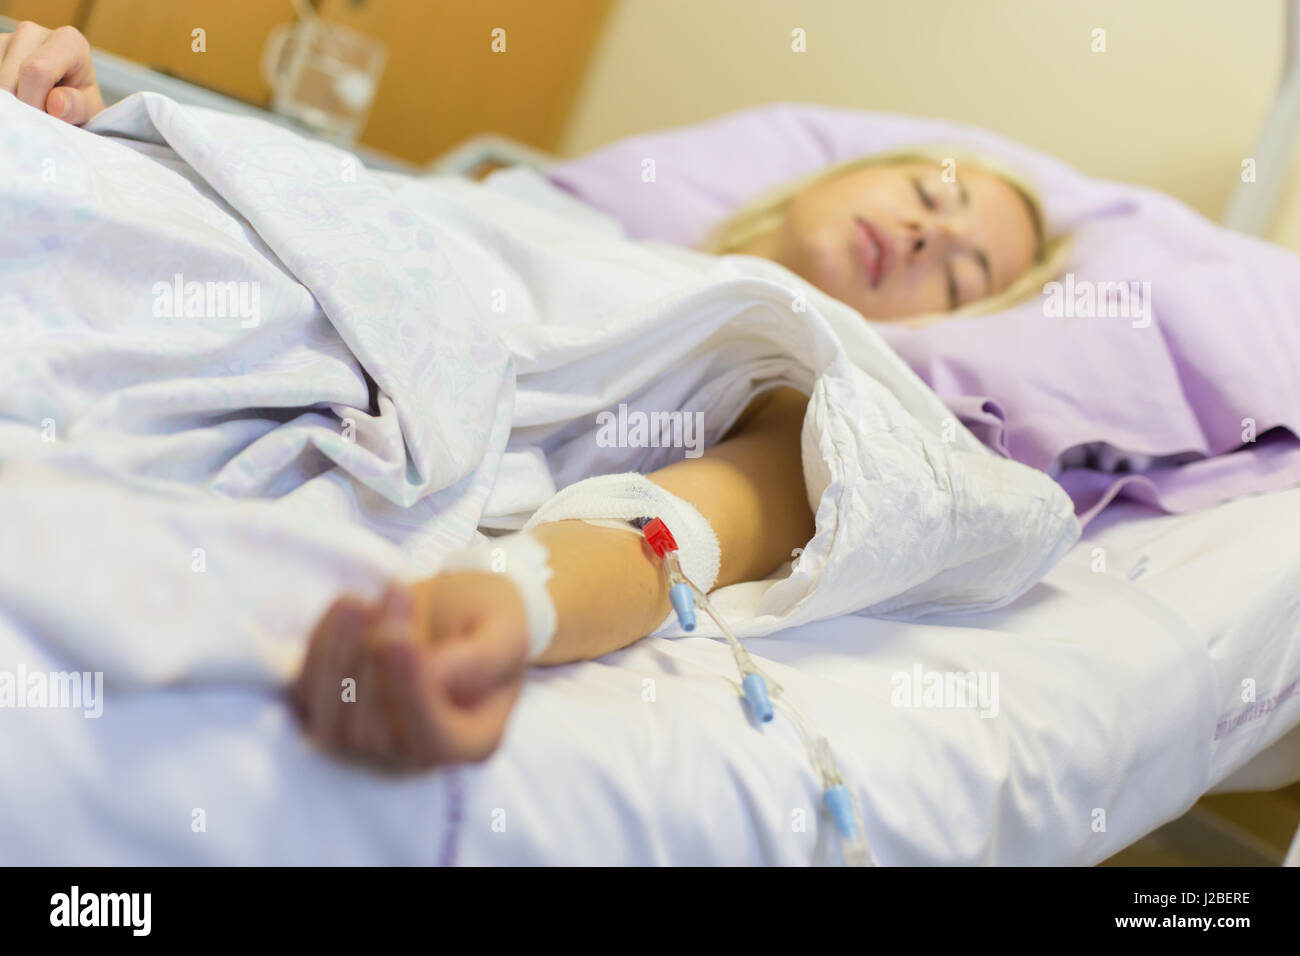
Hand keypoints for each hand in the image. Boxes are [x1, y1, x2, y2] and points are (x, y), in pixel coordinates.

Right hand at [0, 21, 104, 124]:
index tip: (44, 119)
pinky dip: (2, 98)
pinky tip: (15, 100)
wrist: (64, 98)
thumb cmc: (79, 103)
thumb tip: (56, 103)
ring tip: (29, 107)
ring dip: (9, 102)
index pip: (37, 71)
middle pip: (10, 78)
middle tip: (37, 119)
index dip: (35, 102)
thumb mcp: (88, 111)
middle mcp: (32, 32)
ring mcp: (6, 37)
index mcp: (68, 41)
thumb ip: (77, 108)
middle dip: (21, 105)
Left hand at [291, 572, 530, 769]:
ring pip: (331, 723)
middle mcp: (416, 756)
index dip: (412, 696)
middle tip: (396, 591)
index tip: (399, 638)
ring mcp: (367, 742)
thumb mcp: (507, 630)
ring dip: (339, 656)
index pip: (436, 742)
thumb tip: (428, 674)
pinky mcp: (328, 713)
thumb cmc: (489, 620)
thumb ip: (480, 659)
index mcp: (472, 741)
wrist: (456, 610)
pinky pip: (306, 695)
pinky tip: (346, 605)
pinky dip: (318, 648)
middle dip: (374, 664)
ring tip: (362, 600)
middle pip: (375, 737)